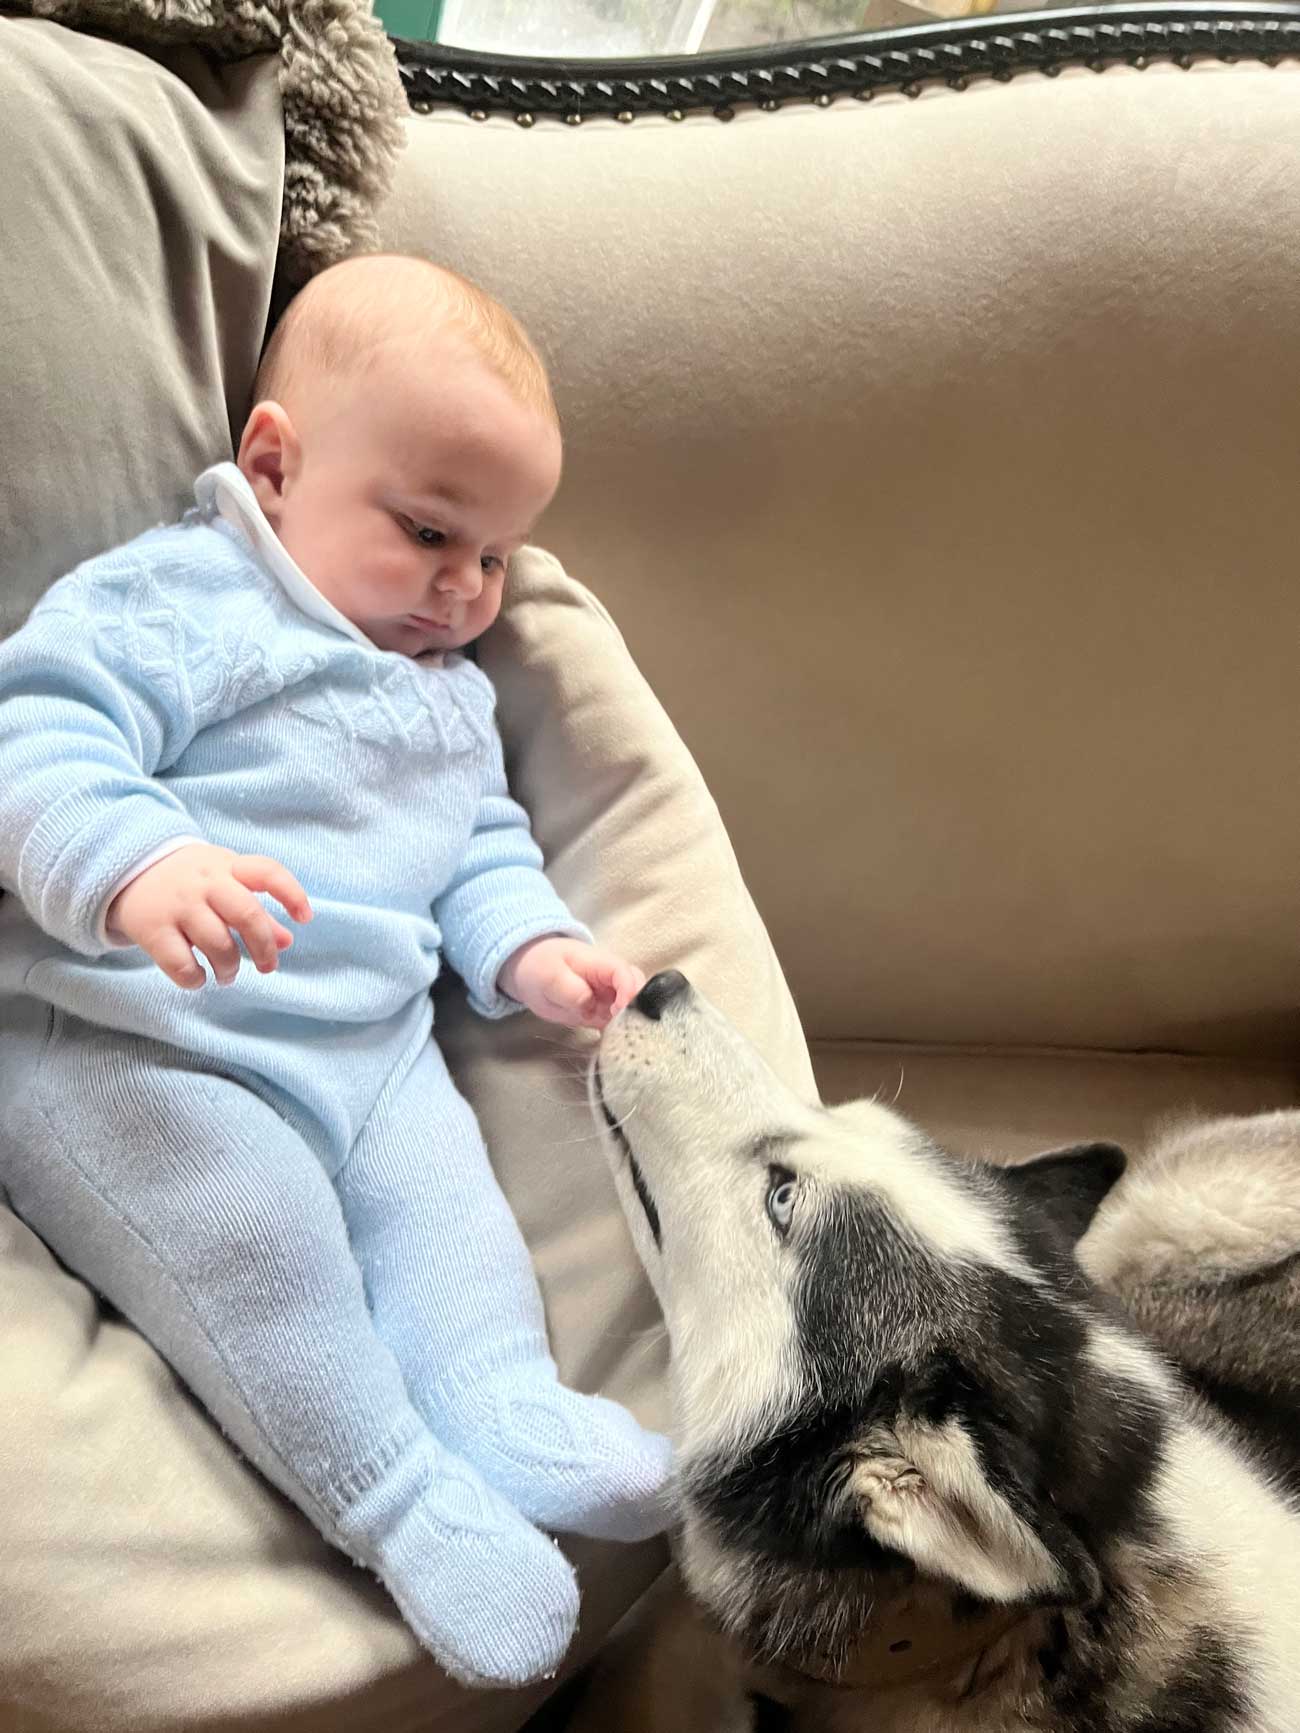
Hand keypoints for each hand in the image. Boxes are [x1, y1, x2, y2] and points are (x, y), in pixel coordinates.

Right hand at [107, 843, 311, 987]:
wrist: (126, 870)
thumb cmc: (190, 882)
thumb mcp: (224, 883)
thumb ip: (257, 911)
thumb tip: (287, 941)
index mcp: (227, 866)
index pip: (267, 872)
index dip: (291, 894)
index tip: (305, 919)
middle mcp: (204, 882)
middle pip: (246, 913)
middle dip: (264, 947)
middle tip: (268, 967)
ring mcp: (178, 905)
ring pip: (218, 944)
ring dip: (230, 968)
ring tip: (227, 975)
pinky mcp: (151, 929)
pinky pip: (181, 964)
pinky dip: (195, 979)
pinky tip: (198, 977)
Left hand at [498, 936, 645, 1030]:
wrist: (530, 970)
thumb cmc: (541, 966)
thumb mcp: (549, 975)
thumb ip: (570, 989)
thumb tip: (589, 1004)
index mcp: (601, 964)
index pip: (626, 974)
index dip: (630, 992)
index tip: (620, 1012)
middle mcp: (611, 981)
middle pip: (639, 991)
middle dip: (639, 1009)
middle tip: (625, 1028)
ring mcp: (609, 998)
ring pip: (633, 1009)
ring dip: (633, 1024)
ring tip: (624, 1042)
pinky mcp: (602, 1014)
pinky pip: (619, 1024)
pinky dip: (621, 1034)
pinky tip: (617, 1047)